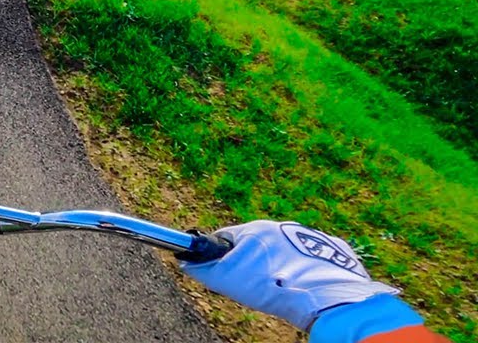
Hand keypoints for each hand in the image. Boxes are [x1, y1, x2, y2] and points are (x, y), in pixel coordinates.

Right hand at [180, 220, 396, 330]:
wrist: (326, 295)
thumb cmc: (273, 285)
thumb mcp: (229, 280)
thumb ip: (204, 268)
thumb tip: (187, 261)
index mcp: (255, 229)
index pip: (228, 237)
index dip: (222, 256)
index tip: (225, 273)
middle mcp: (281, 226)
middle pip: (258, 244)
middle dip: (253, 261)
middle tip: (255, 285)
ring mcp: (310, 235)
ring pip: (286, 250)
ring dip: (282, 265)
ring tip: (284, 287)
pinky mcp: (334, 249)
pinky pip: (314, 257)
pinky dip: (308, 269)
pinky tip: (307, 285)